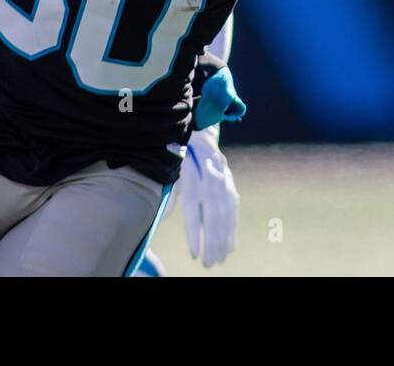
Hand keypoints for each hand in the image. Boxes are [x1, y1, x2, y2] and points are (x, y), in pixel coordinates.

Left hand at [176, 128, 238, 268]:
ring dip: (224, 239)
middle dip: (213, 242)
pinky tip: (230, 245)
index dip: (196, 233)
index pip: (195, 211)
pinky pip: (233, 208)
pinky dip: (232, 228)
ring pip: (226, 214)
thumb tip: (161, 219)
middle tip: (210, 264)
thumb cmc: (176, 154)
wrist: (197, 129)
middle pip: (213, 216)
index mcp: (192, 176)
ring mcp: (222, 181)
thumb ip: (167, 194)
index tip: (194, 254)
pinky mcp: (229, 183)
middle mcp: (210, 179)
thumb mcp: (168, 170)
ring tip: (220, 259)